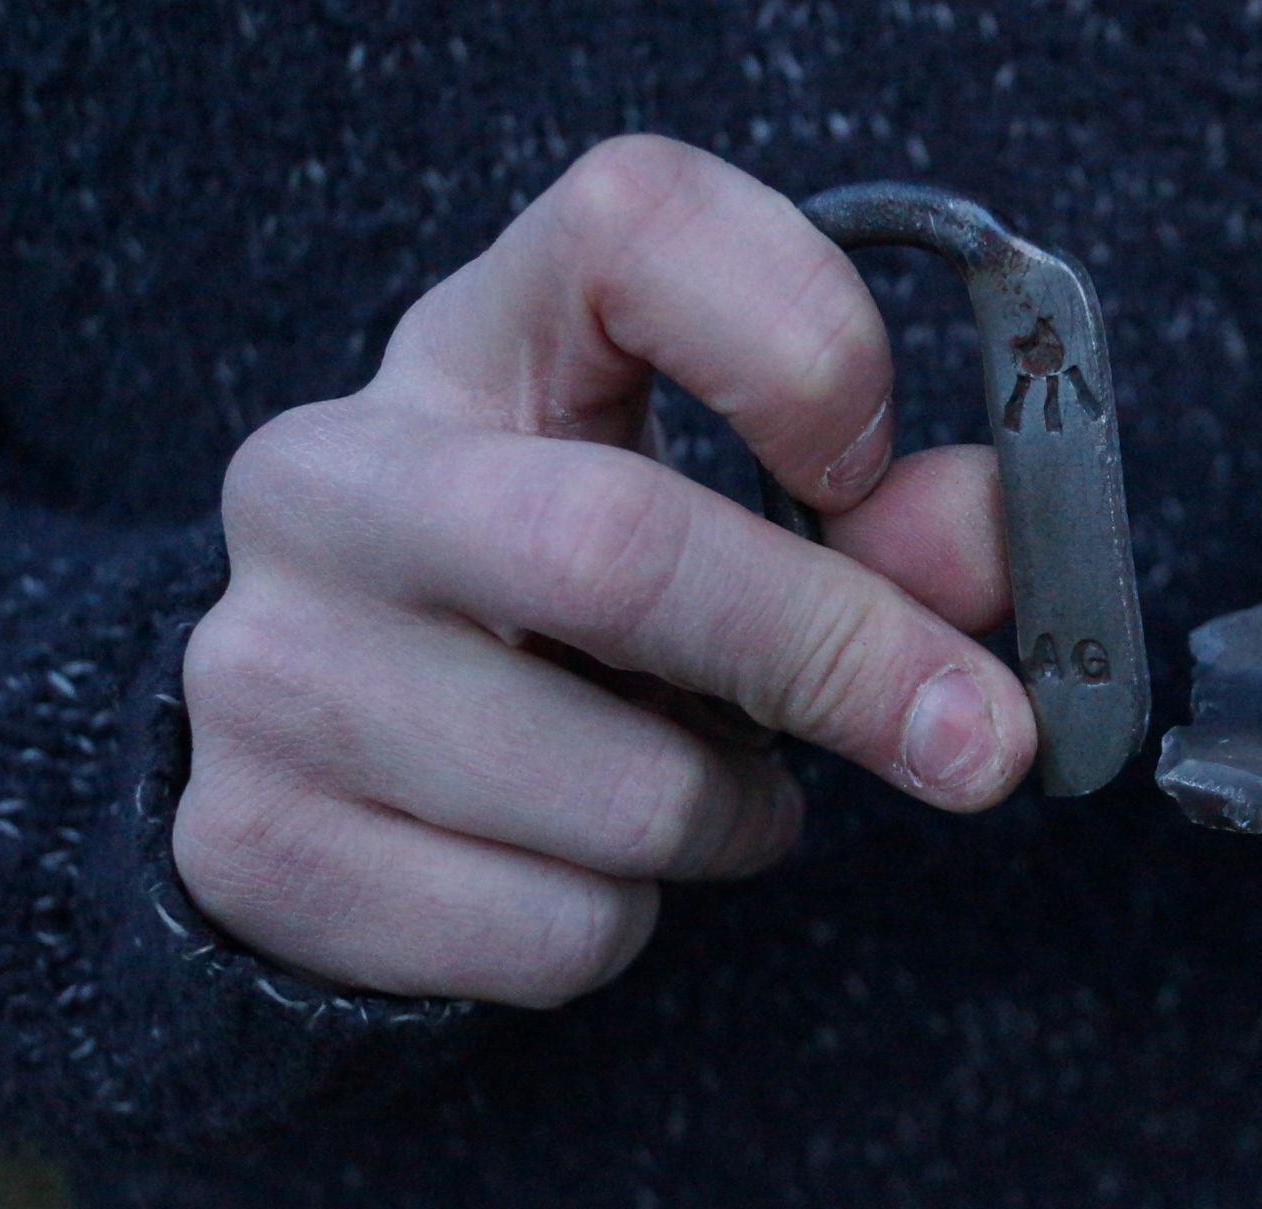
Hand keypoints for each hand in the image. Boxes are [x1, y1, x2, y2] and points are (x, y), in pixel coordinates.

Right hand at [176, 137, 1026, 1006]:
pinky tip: (575, 862)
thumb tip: (1002, 543)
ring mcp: (269, 665)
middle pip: (621, 548)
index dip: (803, 342)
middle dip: (841, 660)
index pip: (637, 224)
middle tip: (980, 743)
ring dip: (734, 825)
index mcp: (475, 341)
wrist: (318, 758)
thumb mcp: (714, 525)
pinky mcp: (259, 844)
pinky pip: (558, 930)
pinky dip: (630, 924)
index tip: (870, 470)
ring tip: (692, 785)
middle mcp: (335, 477)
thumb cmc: (561, 618)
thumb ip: (881, 526)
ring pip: (622, 794)